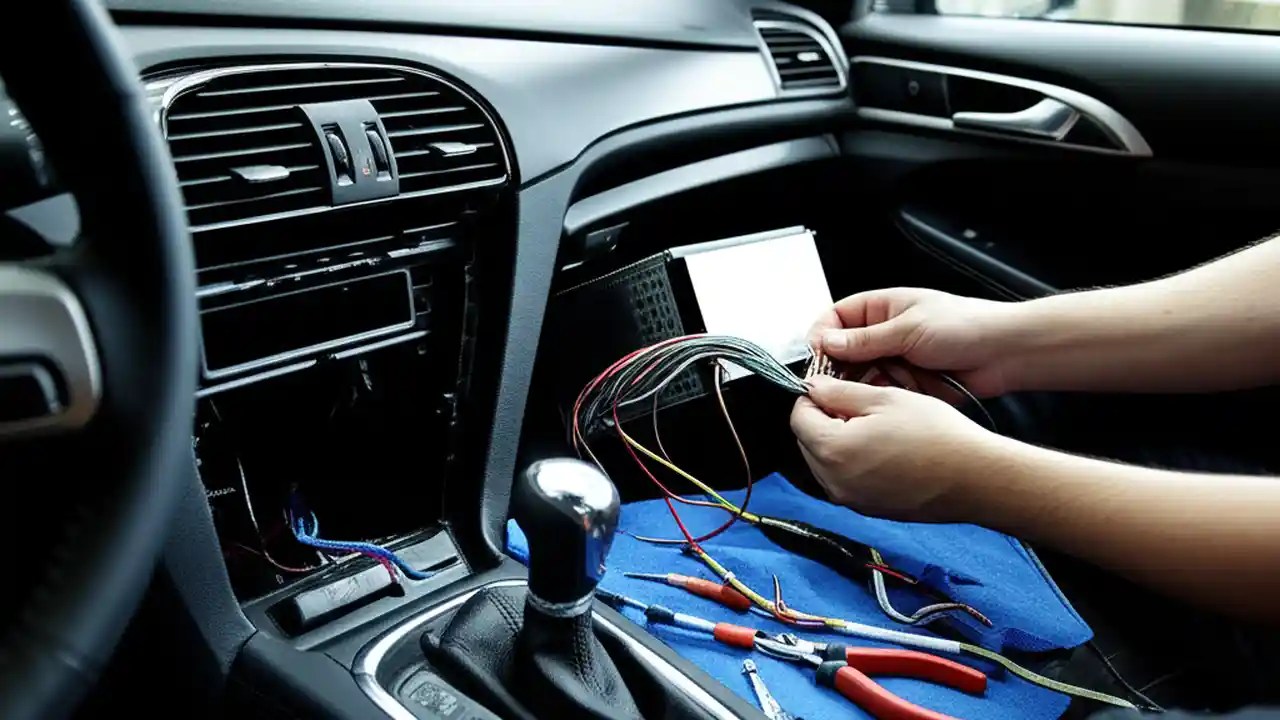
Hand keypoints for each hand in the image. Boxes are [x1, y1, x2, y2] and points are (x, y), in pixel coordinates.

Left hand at [790, 376, 997, 521]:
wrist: (975, 478)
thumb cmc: (936, 436)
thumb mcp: (884, 399)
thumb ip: (840, 392)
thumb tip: (813, 387)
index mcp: (832, 450)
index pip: (798, 417)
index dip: (811, 396)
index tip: (829, 386)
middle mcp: (834, 481)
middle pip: (807, 442)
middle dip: (822, 419)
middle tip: (852, 402)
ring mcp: (850, 500)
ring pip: (824, 463)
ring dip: (836, 441)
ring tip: (871, 425)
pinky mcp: (867, 509)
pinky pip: (844, 481)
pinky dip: (852, 462)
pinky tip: (881, 449)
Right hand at [808, 288, 1021, 397]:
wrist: (1004, 354)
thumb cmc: (965, 326)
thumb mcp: (908, 328)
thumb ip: (865, 339)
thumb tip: (827, 342)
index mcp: (882, 308)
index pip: (837, 317)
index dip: (822, 334)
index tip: (815, 354)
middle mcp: (884, 333)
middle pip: (843, 349)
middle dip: (834, 365)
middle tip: (827, 382)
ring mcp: (894, 360)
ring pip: (858, 375)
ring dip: (853, 384)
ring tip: (848, 395)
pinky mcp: (905, 385)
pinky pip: (878, 392)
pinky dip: (872, 398)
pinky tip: (870, 404)